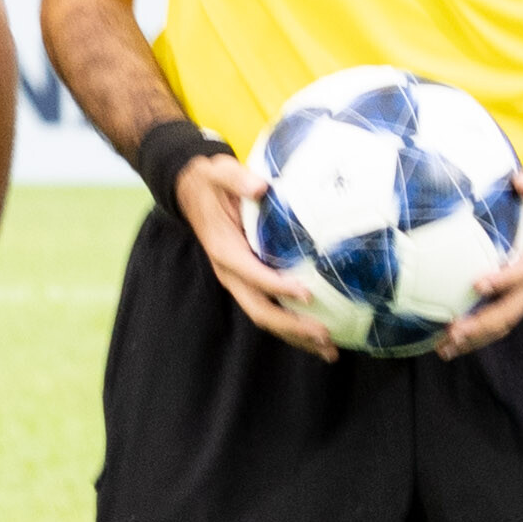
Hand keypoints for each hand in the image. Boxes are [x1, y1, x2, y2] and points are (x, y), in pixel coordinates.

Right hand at [176, 154, 337, 359]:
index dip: (277, 287)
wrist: (192, 192)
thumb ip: (238, 178)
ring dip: (296, 337)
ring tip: (329, 350)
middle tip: (324, 335)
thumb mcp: (219, 171)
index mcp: (224, 249)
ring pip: (266, 317)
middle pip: (260, 310)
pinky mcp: (250, 282)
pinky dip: (294, 327)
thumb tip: (261, 186)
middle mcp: (231, 273)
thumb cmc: (212, 181)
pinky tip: (321, 335)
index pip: (252, 274)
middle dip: (292, 326)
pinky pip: (272, 309)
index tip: (306, 294)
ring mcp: (240, 282)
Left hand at [435, 163, 522, 357]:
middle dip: (484, 323)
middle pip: (513, 308)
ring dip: (475, 337)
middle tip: (454, 332)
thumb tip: (522, 183)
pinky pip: (496, 316)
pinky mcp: (515, 293)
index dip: (506, 279)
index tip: (478, 284)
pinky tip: (447, 340)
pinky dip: (474, 331)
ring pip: (504, 320)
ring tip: (445, 348)